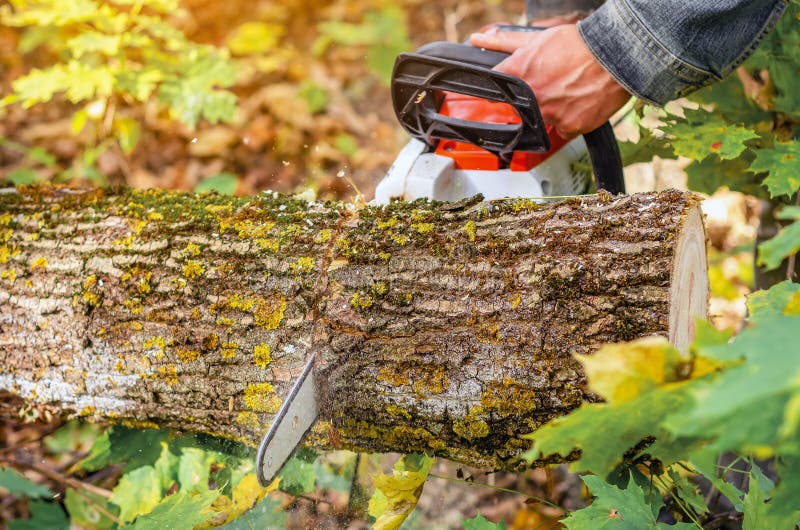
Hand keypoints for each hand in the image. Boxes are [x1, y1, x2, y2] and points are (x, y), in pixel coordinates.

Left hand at [469, 24, 630, 138]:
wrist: (616, 54)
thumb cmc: (580, 44)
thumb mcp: (538, 39)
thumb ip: (506, 42)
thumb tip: (478, 39)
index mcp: (518, 75)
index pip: (494, 92)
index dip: (500, 94)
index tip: (503, 97)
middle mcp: (531, 98)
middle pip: (520, 110)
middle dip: (532, 101)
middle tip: (553, 87)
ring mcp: (550, 115)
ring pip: (544, 121)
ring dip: (553, 110)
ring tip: (570, 92)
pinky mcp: (570, 127)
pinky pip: (564, 130)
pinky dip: (571, 120)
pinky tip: (580, 104)